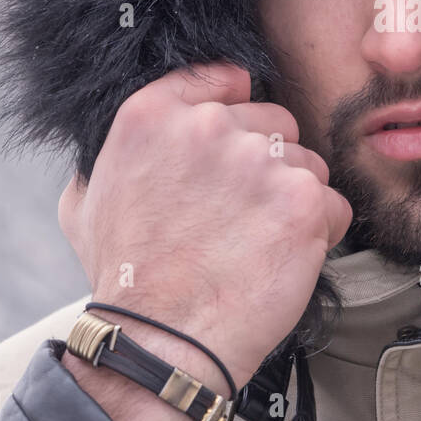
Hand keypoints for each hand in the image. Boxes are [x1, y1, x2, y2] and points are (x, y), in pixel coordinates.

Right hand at [58, 62, 351, 407]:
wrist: (158, 343)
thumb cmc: (127, 280)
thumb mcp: (88, 200)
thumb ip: (117, 154)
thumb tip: (140, 142)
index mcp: (152, 116)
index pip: (222, 78)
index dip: (236, 107)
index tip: (236, 137)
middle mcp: (207, 127)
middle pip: (273, 122)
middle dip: (267, 163)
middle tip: (241, 214)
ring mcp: (258, 161)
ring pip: (307, 162)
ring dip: (293, 198)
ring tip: (256, 242)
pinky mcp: (301, 200)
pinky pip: (333, 204)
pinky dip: (319, 232)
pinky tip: (282, 257)